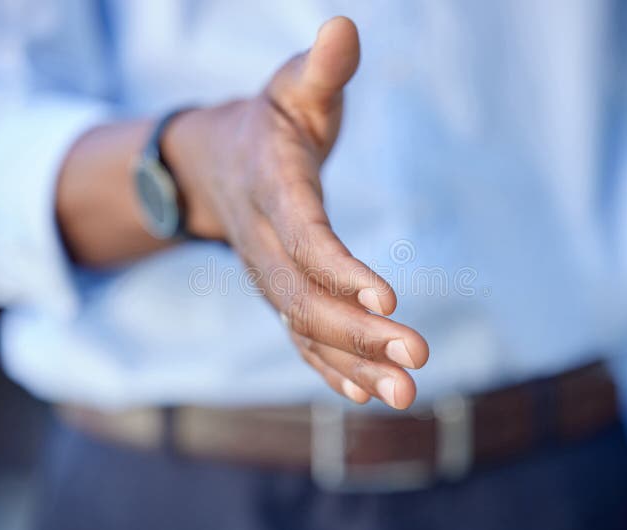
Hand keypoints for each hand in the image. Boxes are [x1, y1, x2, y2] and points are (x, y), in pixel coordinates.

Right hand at [169, 17, 428, 408]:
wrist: (208, 164)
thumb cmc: (264, 122)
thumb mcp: (290, 88)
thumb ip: (319, 69)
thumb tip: (344, 27)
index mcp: (269, 187)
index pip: (303, 237)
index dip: (341, 271)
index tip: (389, 301)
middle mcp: (262, 241)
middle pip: (304, 298)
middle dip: (359, 334)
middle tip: (418, 359)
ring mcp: (266, 274)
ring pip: (304, 329)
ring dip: (353, 364)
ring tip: (405, 396)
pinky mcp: (277, 292)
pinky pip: (300, 338)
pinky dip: (331, 368)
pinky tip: (368, 393)